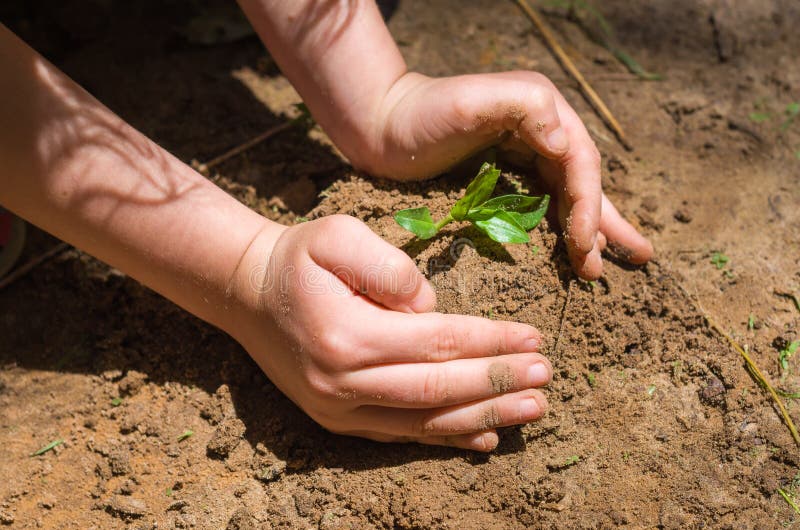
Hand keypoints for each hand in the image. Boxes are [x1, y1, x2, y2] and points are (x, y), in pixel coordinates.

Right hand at [230, 215, 551, 450]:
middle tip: (545, 376)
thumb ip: (391, 267)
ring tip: (532, 409)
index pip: (437, 343)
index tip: (532, 338)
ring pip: (425, 420)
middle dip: (497, 382)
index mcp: (347, 336)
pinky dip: (447, 436)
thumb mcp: (338, 237)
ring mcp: (339, 410)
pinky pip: (401, 434)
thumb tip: (432, 306)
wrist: (246, 295)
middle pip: (438, 389)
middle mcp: (343, 384)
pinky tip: (485, 435)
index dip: (490, 342)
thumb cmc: (297, 259)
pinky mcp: (338, 421)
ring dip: (483, 415)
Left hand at [352, 71, 652, 278]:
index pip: (579, 164)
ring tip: (612, 263)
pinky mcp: (505, 173)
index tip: (586, 247)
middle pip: (583, 182)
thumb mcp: (467, 102)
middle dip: (605, 222)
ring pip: (568, 195)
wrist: (379, 125)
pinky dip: (561, 226)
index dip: (589, 206)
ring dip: (591, 228)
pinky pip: (543, 202)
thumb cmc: (419, 114)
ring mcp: (523, 151)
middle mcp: (540, 129)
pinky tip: (572, 247)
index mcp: (540, 110)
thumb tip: (565, 141)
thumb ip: (524, 107)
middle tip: (635, 259)